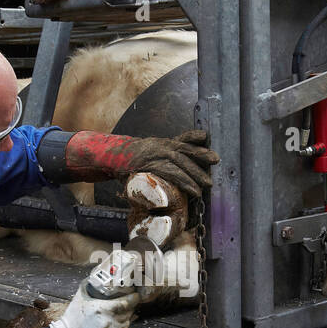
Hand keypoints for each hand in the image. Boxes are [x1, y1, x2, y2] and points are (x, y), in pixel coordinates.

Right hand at [49, 281, 139, 327]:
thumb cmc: (73, 321)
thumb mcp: (79, 298)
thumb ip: (88, 284)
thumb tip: (96, 274)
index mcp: (104, 309)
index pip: (128, 301)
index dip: (134, 297)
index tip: (135, 294)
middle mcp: (111, 321)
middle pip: (130, 311)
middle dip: (129, 306)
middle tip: (125, 302)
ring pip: (128, 321)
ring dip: (125, 317)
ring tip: (115, 315)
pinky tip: (112, 326)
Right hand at [65, 129, 218, 198]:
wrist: (110, 157)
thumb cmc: (130, 160)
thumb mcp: (147, 154)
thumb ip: (160, 160)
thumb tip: (172, 167)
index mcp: (161, 143)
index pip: (181, 137)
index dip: (194, 136)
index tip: (206, 136)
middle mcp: (160, 146)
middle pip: (185, 150)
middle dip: (201, 154)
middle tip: (216, 160)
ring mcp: (156, 155)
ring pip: (181, 163)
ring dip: (196, 173)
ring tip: (207, 184)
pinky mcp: (152, 166)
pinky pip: (172, 174)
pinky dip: (185, 182)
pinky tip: (194, 190)